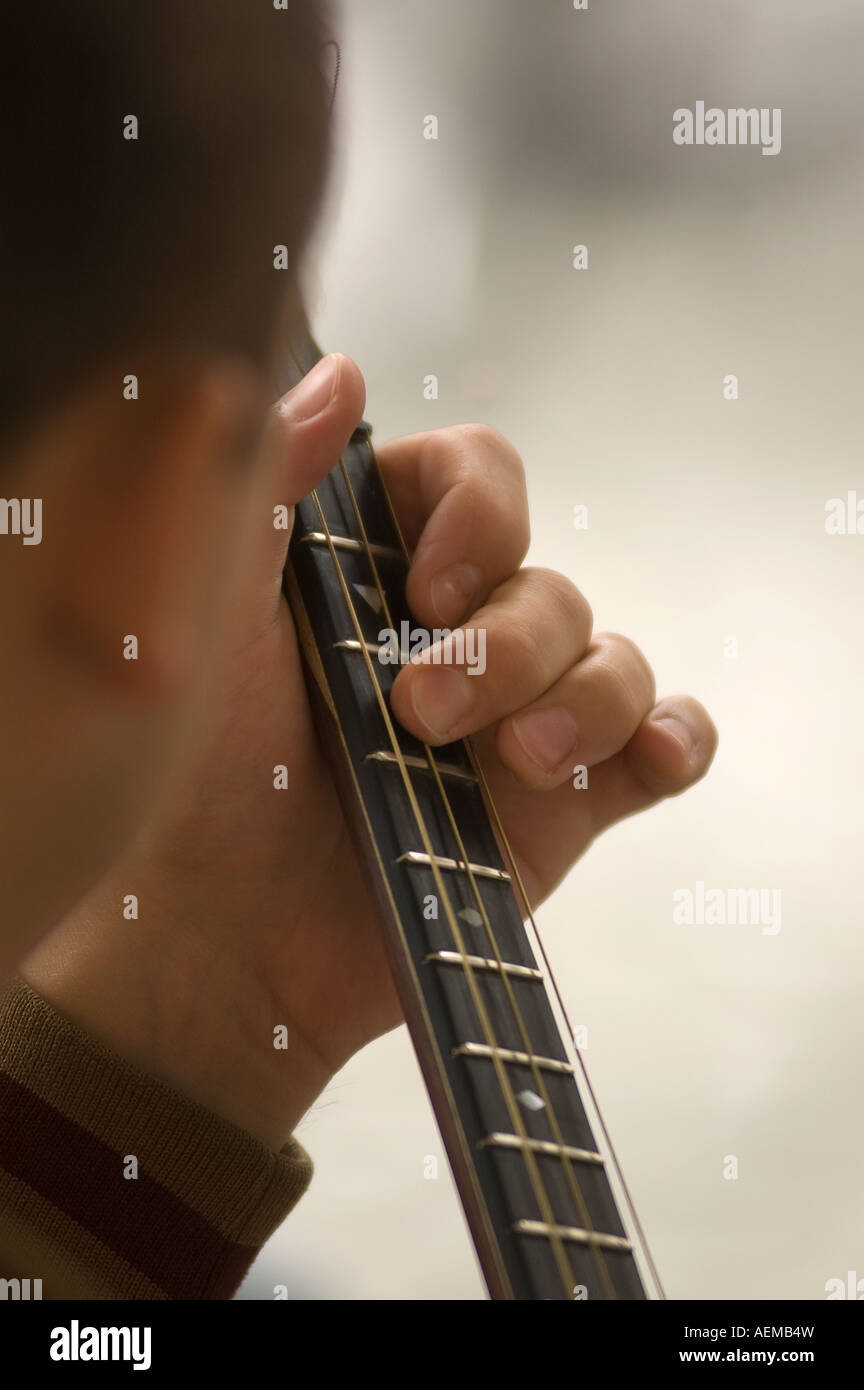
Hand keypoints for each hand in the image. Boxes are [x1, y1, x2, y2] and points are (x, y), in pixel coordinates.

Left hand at [22, 355, 716, 1149]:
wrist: (221, 941)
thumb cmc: (197, 776)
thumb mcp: (215, 613)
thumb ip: (272, 482)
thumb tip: (344, 373)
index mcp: (382, 571)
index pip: (476, 479)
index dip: (477, 511)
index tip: (429, 580)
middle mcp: (457, 634)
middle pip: (547, 581)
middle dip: (503, 646)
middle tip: (420, 712)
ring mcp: (515, 719)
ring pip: (610, 659)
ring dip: (579, 703)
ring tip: (513, 764)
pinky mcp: (559, 806)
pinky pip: (660, 743)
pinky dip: (671, 739)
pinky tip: (644, 757)